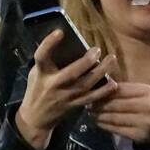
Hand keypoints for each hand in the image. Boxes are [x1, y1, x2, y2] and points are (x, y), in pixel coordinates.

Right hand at [15, 30, 119, 148]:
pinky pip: (92, 98)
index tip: (60, 32)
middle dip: (86, 61)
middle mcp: (54, 85)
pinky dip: (104, 91)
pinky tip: (114, 83)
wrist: (36, 118)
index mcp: (41, 74)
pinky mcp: (75, 105)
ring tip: (111, 59)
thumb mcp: (36, 74)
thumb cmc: (36, 90)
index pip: (42, 57)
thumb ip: (48, 62)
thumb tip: (68, 44)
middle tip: (97, 49)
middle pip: (71, 73)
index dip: (49, 43)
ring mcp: (66, 97)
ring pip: (86, 84)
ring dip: (101, 71)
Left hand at [90, 82, 149, 143]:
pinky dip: (105, 126)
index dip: (105, 91)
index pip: (120, 90)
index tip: (93, 93)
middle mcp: (146, 106)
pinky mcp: (138, 134)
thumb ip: (124, 89)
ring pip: (115, 118)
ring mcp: (143, 122)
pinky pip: (117, 129)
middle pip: (116, 104)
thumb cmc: (148, 105)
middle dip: (100, 105)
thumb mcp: (141, 93)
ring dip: (100, 116)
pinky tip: (98, 123)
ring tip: (91, 114)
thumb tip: (100, 87)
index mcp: (146, 92)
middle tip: (89, 105)